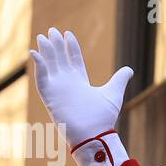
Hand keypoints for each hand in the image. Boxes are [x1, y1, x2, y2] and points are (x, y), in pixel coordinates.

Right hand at [30, 27, 133, 165]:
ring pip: (49, 66)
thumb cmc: (103, 118)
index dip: (70, 47)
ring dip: (45, 52)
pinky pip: (41, 80)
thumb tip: (129, 69)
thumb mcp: (113, 94)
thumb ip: (119, 80)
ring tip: (43, 37)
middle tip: (52, 30)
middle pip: (60, 60)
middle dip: (56, 46)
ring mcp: (58, 90)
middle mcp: (68, 84)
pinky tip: (35, 54)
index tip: (68, 34)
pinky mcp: (50, 97)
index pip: (74, 60)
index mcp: (81, 83)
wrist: (94, 134)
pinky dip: (38, 68)